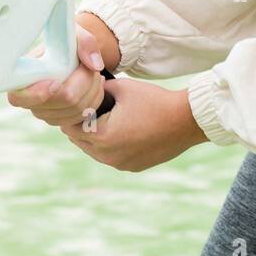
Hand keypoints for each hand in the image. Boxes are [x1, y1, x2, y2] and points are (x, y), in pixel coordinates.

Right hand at [7, 22, 107, 128]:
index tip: (56, 82)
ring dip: (92, 91)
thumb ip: (84, 42)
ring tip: (92, 73)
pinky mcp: (58, 119)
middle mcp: (29, 99)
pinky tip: (92, 86)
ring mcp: (43, 112)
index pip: (19, 97)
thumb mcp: (73, 33)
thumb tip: (94, 66)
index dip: (39, 93)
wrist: (67, 53)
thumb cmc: (64, 42)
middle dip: (84, 82)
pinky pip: (82, 117)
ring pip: (76, 110)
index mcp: (21, 76)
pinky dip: (93, 101)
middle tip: (89, 66)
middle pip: (63, 101)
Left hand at [62, 79, 205, 172]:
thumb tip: (86, 89)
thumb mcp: (121, 87)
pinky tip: (119, 129)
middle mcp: (108, 156)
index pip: (70, 127)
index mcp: (101, 136)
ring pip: (94, 151)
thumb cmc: (154, 101)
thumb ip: (98, 89)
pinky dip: (110, 145)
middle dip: (80, 125)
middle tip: (85, 108)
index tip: (73, 101)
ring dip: (94, 136)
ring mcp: (120, 164)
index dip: (70, 112)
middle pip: (80, 141)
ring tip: (102, 118)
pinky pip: (111, 157)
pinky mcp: (132, 167)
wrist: (186, 120)